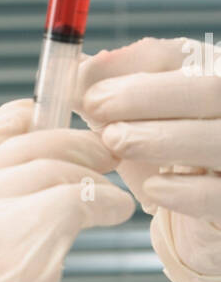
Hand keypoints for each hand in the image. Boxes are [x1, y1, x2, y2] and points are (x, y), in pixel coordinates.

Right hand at [0, 98, 134, 281]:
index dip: (28, 123)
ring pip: (51, 166)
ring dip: (92, 176)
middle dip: (71, 144)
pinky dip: (105, 202)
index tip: (57, 128)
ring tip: (110, 195)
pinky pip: (75, 201)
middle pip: (20, 143)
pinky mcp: (12, 249)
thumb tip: (26, 189)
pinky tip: (113, 214)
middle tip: (101, 156)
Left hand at [76, 36, 220, 281]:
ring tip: (116, 142)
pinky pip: (220, 194)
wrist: (200, 226)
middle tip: (96, 108)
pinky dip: (186, 190)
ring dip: (162, 137)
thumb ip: (107, 92)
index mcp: (214, 78)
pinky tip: (152, 189)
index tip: (89, 85)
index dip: (137, 63)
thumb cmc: (165, 162)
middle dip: (147, 94)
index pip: (188, 55)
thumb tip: (74, 70)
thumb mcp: (136, 123)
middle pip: (211, 88)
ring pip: (219, 137)